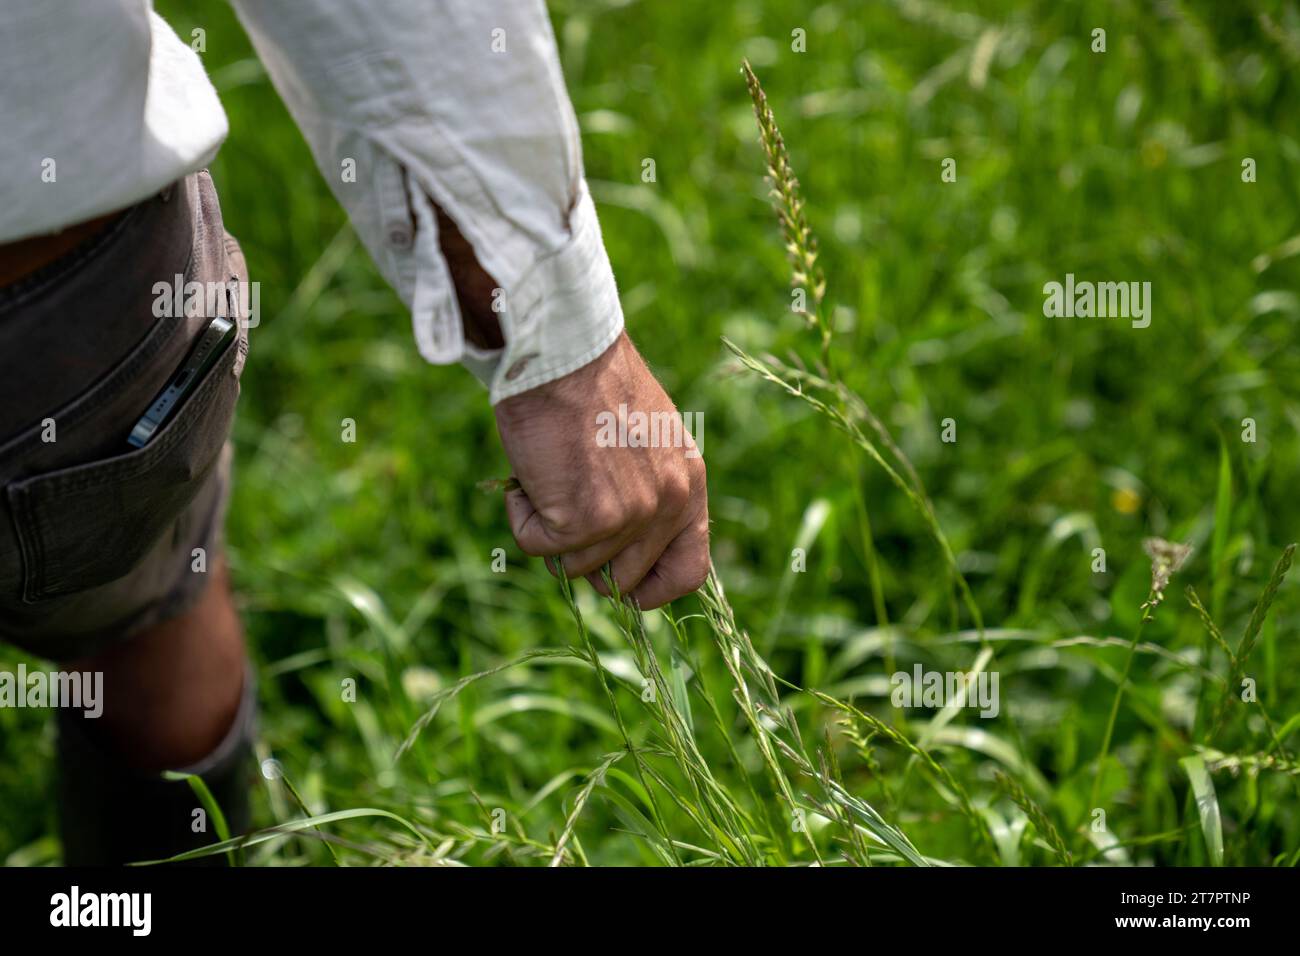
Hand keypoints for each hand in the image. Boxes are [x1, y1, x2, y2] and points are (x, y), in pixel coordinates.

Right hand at [494, 332, 708, 607]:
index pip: (690, 572)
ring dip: (548, 525)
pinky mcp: (585, 520)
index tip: (625, 589)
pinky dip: (522, 514)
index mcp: (689, 484)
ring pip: (573, 566)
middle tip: (561, 507)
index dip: (654, 590)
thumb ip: (645, 490)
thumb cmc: (589, 383)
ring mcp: (630, 516)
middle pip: (621, 580)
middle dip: (582, 555)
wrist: (561, 350)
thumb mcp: (643, 439)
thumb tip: (614, 549)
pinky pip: (538, 545)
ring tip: (548, 469)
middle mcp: (669, 504)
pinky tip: (531, 469)